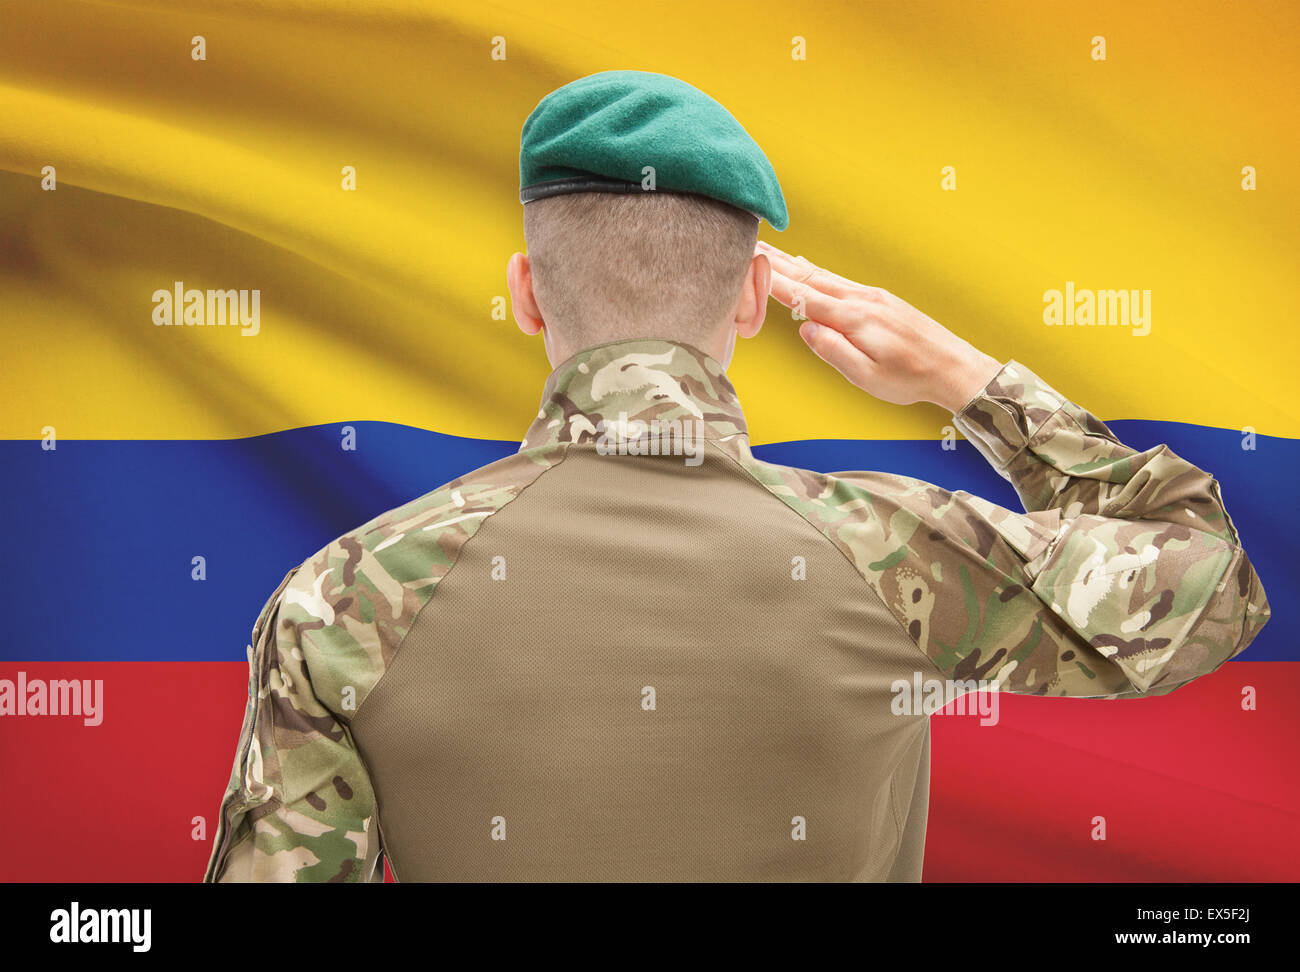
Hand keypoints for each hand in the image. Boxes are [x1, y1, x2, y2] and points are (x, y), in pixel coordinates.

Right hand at [757, 241, 1003, 412]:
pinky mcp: (879, 299)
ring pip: (822, 274)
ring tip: (767, 251)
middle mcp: (860, 300)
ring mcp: (871, 296)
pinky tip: (805, 266)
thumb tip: (806, 330)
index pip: (803, 297)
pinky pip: (837, 279)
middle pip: (808, 277)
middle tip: (748, 246)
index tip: (747, 266)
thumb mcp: (867, 377)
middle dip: (776, 263)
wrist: (951, 366)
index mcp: (853, 319)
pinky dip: (814, 270)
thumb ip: (834, 352)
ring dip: (792, 262)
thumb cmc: (909, 378)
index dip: (772, 282)